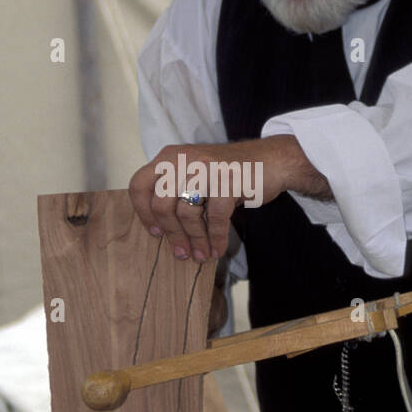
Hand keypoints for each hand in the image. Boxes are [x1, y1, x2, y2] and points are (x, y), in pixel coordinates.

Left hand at [128, 136, 329, 260]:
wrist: (272, 160)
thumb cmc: (230, 172)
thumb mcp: (194, 171)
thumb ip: (175, 188)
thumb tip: (161, 229)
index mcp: (169, 157)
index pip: (139, 184)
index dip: (143, 212)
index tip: (156, 232)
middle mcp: (183, 159)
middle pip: (161, 204)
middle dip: (172, 234)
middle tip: (181, 253)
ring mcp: (206, 168)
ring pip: (187, 213)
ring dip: (195, 240)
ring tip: (201, 254)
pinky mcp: (228, 180)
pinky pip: (215, 217)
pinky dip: (216, 238)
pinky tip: (217, 249)